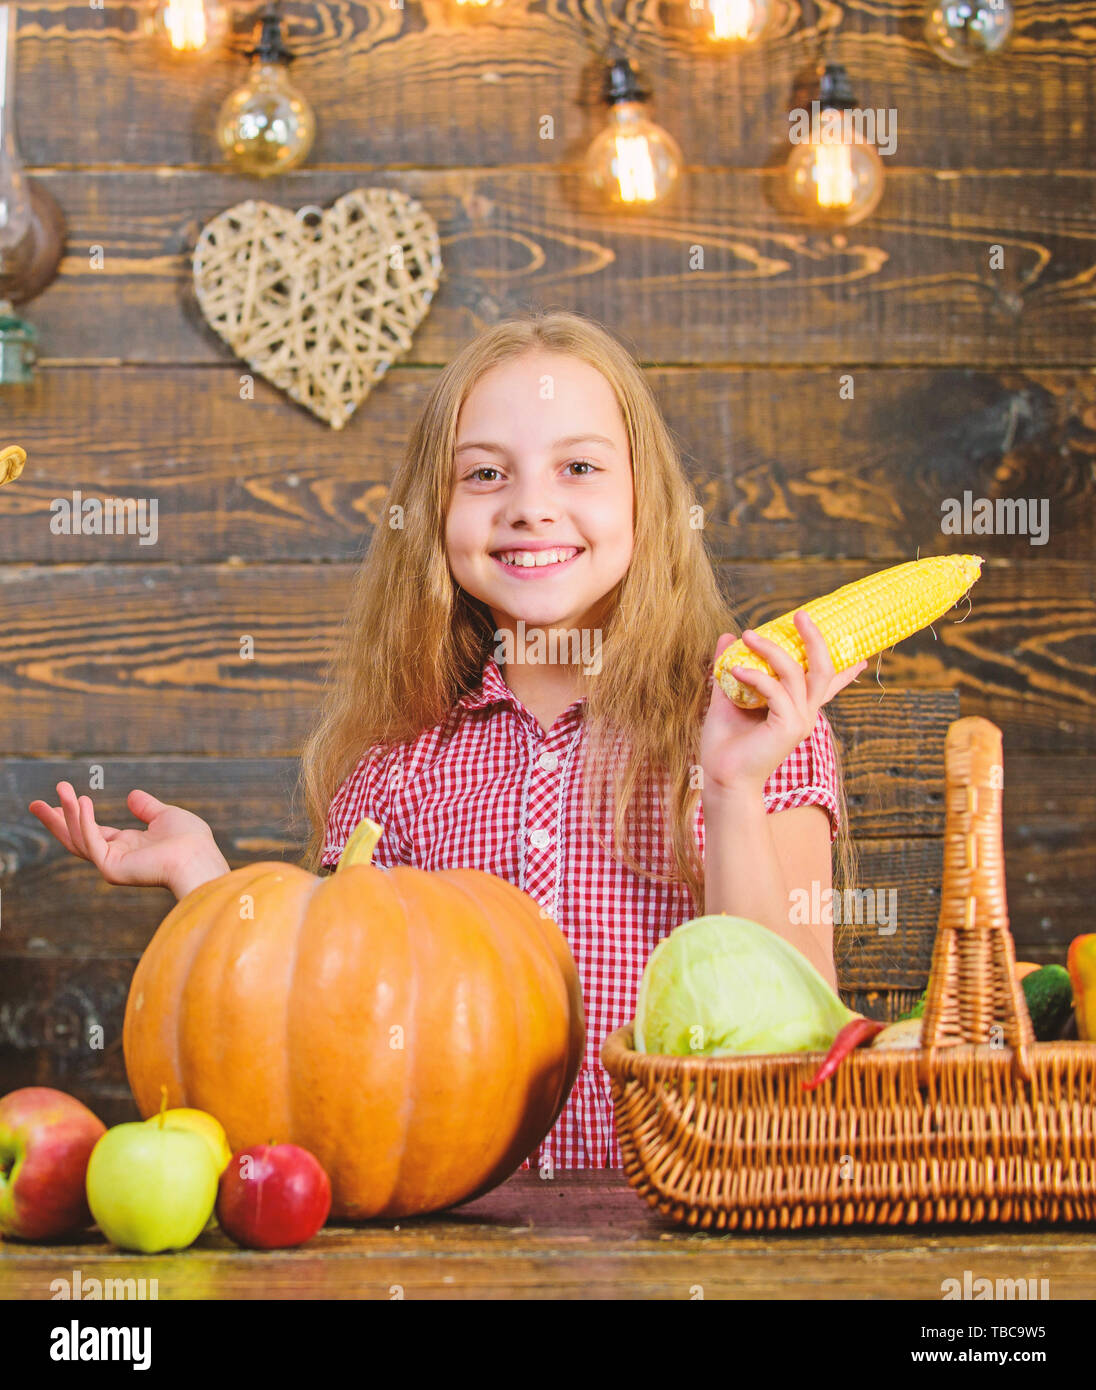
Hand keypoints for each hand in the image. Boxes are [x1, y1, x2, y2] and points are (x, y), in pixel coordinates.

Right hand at [28, 782, 225, 896]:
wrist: (198, 857)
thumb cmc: (189, 841)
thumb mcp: (165, 816)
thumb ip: (146, 808)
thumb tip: (132, 796)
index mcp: (126, 847)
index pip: (91, 831)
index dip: (74, 814)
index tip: (60, 797)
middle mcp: (115, 857)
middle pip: (75, 838)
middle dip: (56, 820)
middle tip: (35, 803)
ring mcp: (111, 865)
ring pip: (79, 838)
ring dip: (67, 813)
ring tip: (61, 788)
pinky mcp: (111, 868)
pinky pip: (90, 841)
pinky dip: (83, 821)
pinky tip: (81, 800)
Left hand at [699, 613, 867, 797]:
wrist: (722, 778)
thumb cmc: (725, 743)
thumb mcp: (727, 695)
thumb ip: (732, 666)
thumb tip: (727, 635)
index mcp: (795, 708)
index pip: (826, 685)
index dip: (845, 670)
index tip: (861, 657)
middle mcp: (804, 714)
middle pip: (822, 669)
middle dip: (815, 639)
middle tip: (800, 615)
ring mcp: (800, 721)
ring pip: (797, 674)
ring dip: (772, 650)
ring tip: (749, 635)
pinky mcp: (788, 727)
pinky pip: (776, 691)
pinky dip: (755, 675)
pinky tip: (734, 670)